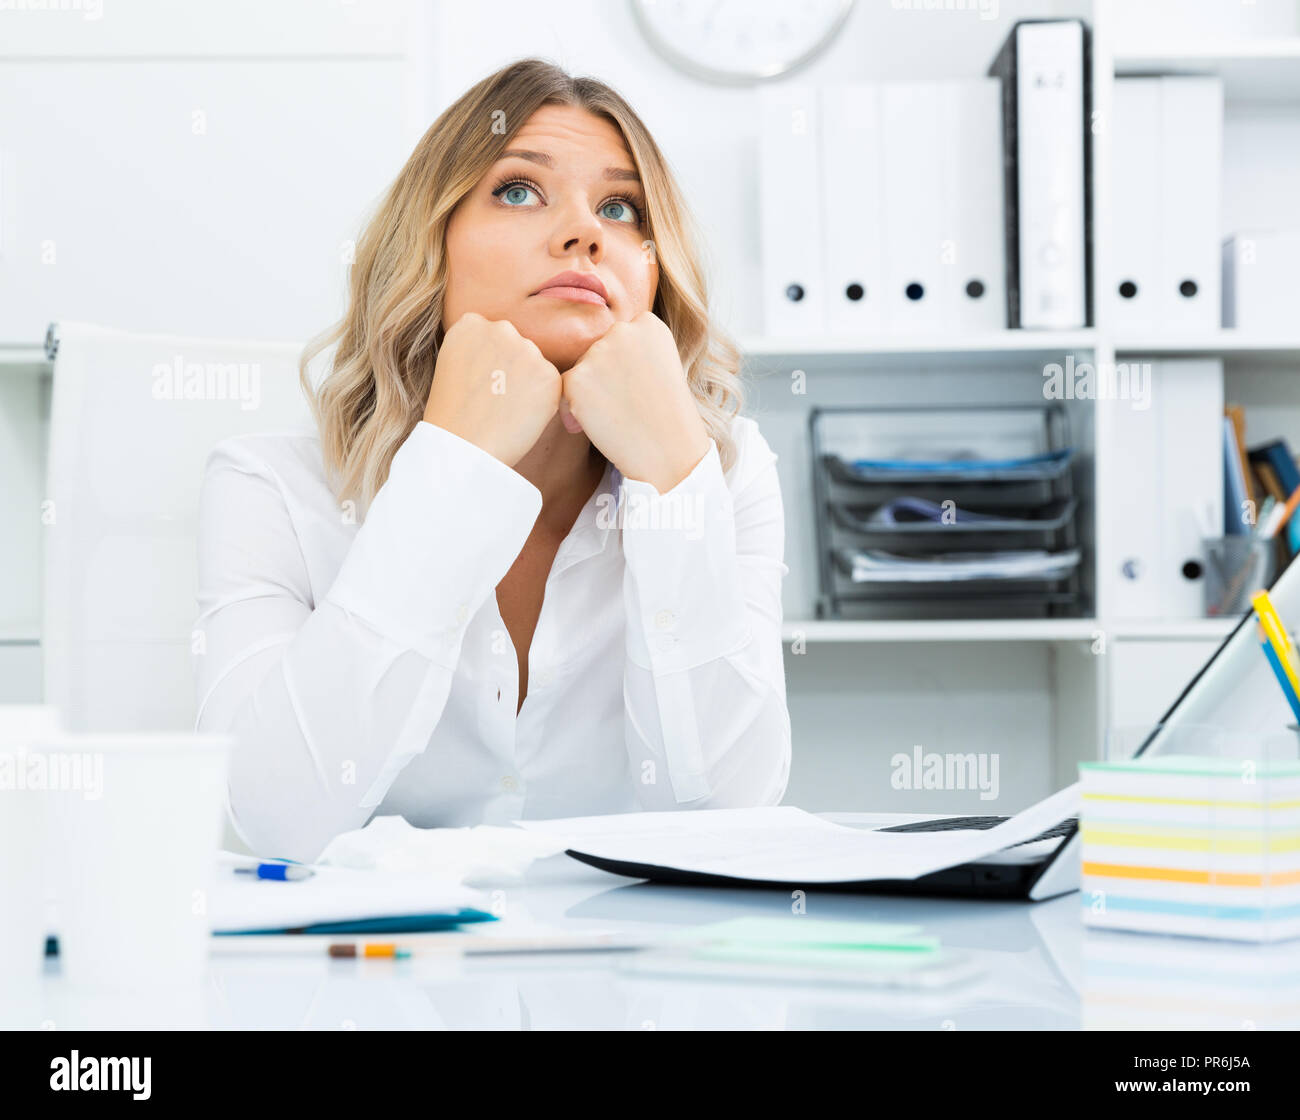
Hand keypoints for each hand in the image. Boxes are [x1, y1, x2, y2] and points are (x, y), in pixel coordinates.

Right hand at [424, 312, 561, 467]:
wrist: (462, 447)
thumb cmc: (453, 416)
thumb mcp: (452, 366)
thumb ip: (479, 349)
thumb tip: (503, 355)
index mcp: (472, 323)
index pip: (492, 337)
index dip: (489, 365)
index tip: (478, 385)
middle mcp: (501, 328)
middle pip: (518, 348)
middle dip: (512, 371)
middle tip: (494, 400)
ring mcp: (527, 349)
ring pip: (535, 366)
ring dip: (528, 386)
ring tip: (504, 410)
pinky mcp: (549, 375)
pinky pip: (551, 387)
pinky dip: (542, 403)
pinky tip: (519, 417)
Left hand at [560, 311, 710, 492]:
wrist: (669, 452)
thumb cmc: (667, 417)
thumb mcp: (661, 366)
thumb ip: (633, 349)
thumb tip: (594, 352)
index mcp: (648, 324)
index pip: (620, 338)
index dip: (624, 367)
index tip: (640, 388)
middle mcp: (622, 330)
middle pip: (597, 350)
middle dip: (604, 377)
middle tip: (626, 405)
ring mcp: (598, 353)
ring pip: (581, 370)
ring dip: (590, 392)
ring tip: (617, 415)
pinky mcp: (577, 378)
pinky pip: (563, 389)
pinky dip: (573, 410)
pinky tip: (598, 424)